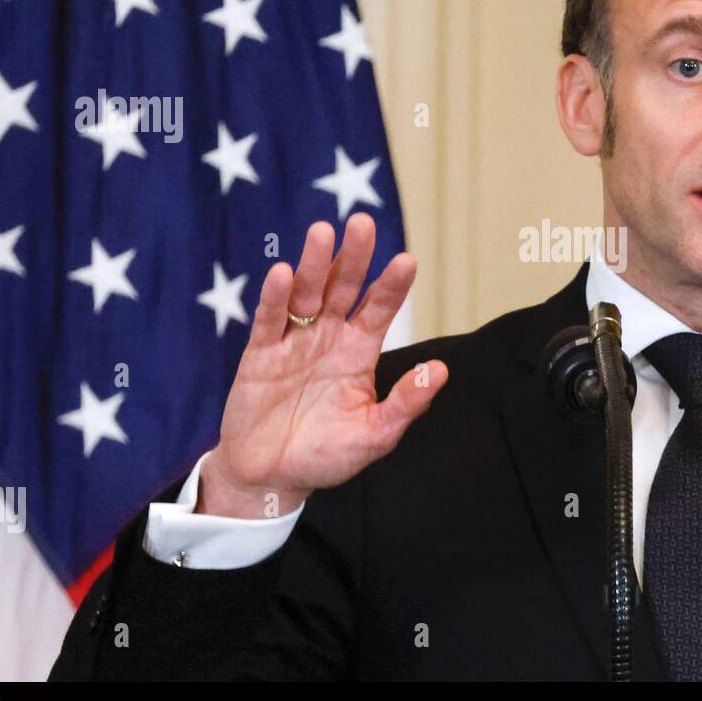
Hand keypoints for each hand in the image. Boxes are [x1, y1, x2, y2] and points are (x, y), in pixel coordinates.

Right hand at [198, 214, 447, 518]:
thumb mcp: (375, 435)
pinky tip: (283, 274)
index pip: (379, 308)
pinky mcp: (261, 355)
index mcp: (359, 351)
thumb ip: (405, 404)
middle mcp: (328, 337)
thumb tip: (441, 370)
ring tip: (323, 233)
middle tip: (362, 223)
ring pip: (306, 294)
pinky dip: (275, 298)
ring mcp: (294, 342)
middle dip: (353, 256)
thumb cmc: (328, 455)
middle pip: (343, 287)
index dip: (391, 285)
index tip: (407, 260)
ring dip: (314, 264)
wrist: (273, 478)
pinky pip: (269, 321)